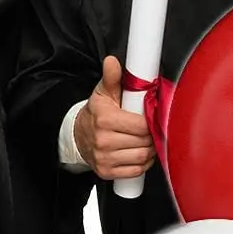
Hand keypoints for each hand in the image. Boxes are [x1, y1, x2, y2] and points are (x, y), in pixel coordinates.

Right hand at [74, 56, 154, 181]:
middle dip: (152, 136)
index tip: (154, 118)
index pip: (141, 125)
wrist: (78, 136)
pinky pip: (135, 171)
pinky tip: (140, 153)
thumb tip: (112, 61)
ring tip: (148, 141)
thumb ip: (111, 77)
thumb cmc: (96, 113)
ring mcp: (105, 158)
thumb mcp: (103, 92)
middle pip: (143, 142)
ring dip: (150, 151)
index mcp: (105, 119)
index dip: (151, 122)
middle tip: (152, 129)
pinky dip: (143, 164)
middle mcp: (103, 140)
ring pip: (142, 158)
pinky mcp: (106, 172)